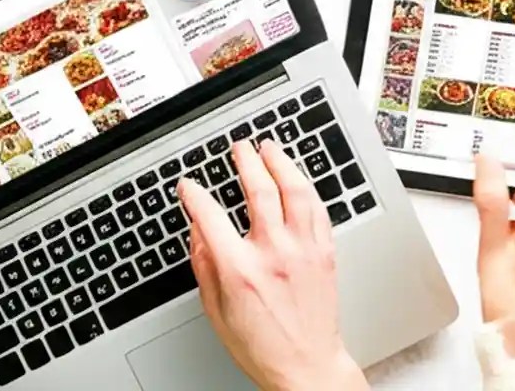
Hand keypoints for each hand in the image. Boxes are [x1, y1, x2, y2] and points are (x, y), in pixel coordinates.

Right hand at [178, 140, 367, 390]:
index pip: (210, 215)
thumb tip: (198, 230)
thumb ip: (204, 264)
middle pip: (259, 190)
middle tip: (239, 148)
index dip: (194, 194)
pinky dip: (305, 188)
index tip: (189, 186)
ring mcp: (304, 251)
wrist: (306, 366)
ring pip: (295, 190)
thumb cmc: (261, 346)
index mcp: (240, 270)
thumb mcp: (215, 310)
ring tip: (270, 148)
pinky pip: (318, 209)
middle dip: (246, 161)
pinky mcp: (325, 253)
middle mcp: (274, 254)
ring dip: (281, 163)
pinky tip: (297, 179)